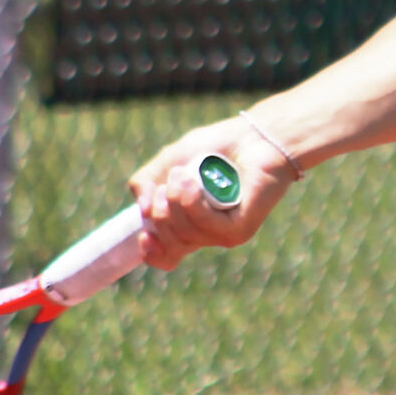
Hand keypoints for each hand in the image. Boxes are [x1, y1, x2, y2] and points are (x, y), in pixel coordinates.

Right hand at [125, 117, 300, 270]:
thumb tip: (143, 212)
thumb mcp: (168, 162)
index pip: (165, 257)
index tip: (144, 234)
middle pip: (169, 245)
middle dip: (159, 213)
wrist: (253, 137)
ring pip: (184, 234)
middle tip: (169, 183)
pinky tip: (192, 181)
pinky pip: (205, 225)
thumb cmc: (215, 148)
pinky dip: (192, 202)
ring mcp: (223, 234)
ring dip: (174, 200)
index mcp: (187, 224)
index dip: (150, 252)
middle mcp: (206, 234)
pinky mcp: (240, 228)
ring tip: (183, 174)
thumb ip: (145, 184)